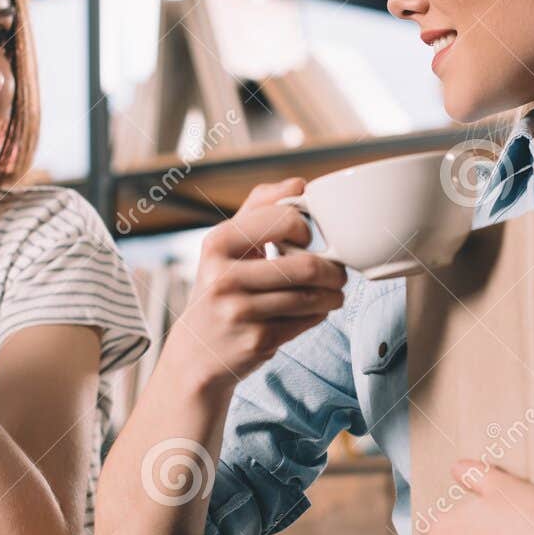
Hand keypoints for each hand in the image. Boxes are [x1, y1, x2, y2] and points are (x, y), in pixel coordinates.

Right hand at [163, 179, 347, 392]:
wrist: (197, 351)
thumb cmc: (221, 288)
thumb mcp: (227, 244)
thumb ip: (260, 207)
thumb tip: (299, 183)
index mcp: (218, 242)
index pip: (285, 219)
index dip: (306, 228)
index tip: (306, 240)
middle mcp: (224, 277)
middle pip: (306, 265)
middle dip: (333, 270)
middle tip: (336, 273)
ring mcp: (240, 311)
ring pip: (312, 296)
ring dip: (333, 294)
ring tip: (333, 292)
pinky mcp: (256, 341)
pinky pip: (307, 321)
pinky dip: (319, 314)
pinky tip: (314, 311)